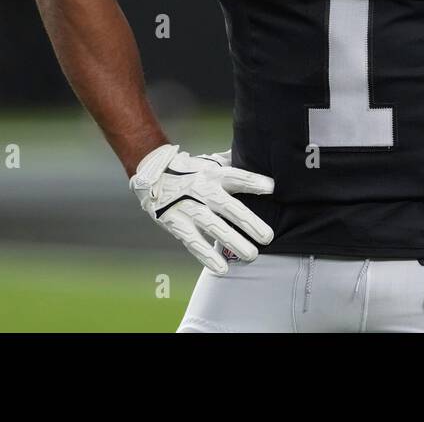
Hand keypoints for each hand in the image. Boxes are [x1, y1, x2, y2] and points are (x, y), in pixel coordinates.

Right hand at [129, 144, 274, 273]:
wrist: (151, 174)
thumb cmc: (189, 170)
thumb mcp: (210, 162)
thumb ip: (232, 163)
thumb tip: (257, 155)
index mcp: (213, 173)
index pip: (236, 176)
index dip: (252, 182)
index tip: (271, 188)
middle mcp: (202, 189)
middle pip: (227, 206)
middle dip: (248, 222)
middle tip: (268, 237)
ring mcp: (188, 207)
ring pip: (212, 226)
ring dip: (233, 241)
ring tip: (252, 255)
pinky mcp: (176, 223)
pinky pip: (193, 242)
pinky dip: (207, 256)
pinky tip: (222, 268)